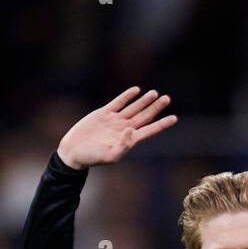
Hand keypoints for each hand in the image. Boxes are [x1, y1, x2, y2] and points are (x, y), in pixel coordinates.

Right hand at [57, 87, 176, 169]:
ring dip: (144, 101)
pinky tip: (136, 90)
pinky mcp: (103, 113)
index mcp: (128, 140)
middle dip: (156, 108)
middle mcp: (123, 129)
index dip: (162, 124)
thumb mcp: (109, 156)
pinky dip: (127, 96)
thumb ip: (123, 145)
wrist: (73, 151)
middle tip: (167, 98)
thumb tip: (131, 130)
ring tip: (155, 93)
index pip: (149, 130)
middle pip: (144, 116)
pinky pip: (118, 102)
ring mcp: (114, 120)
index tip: (174, 118)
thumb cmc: (91, 158)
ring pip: (133, 108)